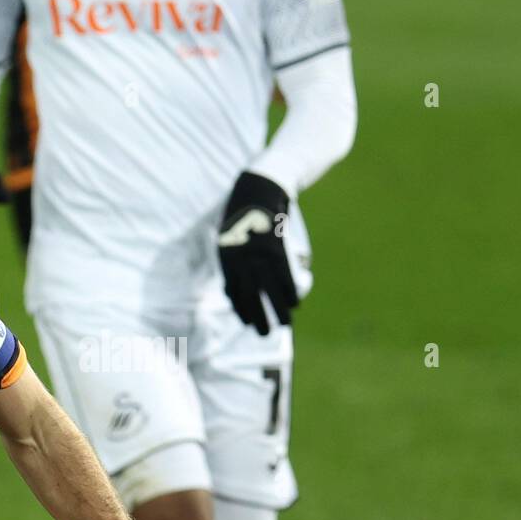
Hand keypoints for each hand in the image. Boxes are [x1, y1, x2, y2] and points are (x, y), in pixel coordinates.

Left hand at [217, 171, 298, 335]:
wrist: (259, 185)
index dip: (240, 309)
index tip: (249, 323)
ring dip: (277, 309)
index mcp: (225, 256)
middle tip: (265, 334)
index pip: (232, 291)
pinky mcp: (274, 247)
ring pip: (268, 289)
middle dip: (257, 316)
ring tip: (285, 324)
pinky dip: (289, 290)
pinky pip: (283, 275)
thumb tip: (234, 283)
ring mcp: (256, 253)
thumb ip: (231, 257)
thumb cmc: (245, 209)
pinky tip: (295, 302)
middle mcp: (239, 258)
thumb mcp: (229, 233)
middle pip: (249, 295)